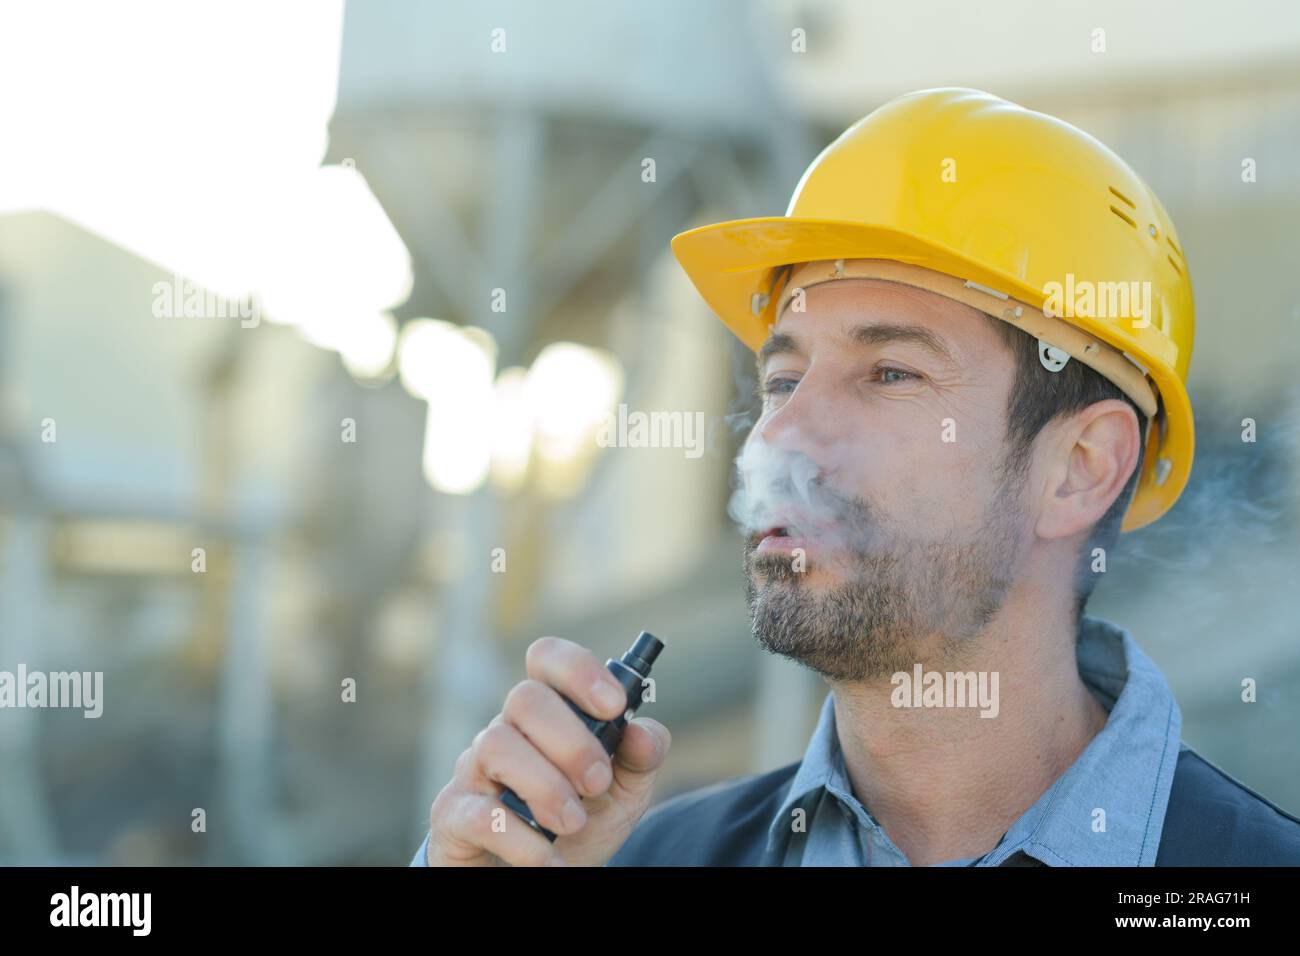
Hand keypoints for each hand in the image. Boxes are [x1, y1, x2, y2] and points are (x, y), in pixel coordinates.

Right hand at [425, 636, 670, 865]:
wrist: (541, 876)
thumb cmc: (579, 822)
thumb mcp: (624, 790)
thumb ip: (641, 757)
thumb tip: (643, 733)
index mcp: (546, 714)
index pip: (546, 658)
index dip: (578, 670)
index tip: (613, 705)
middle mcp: (505, 731)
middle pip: (524, 698)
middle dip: (572, 742)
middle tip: (597, 783)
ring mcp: (473, 771)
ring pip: (497, 745)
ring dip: (546, 787)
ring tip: (572, 823)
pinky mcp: (453, 817)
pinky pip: (480, 814)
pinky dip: (524, 841)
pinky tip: (550, 859)